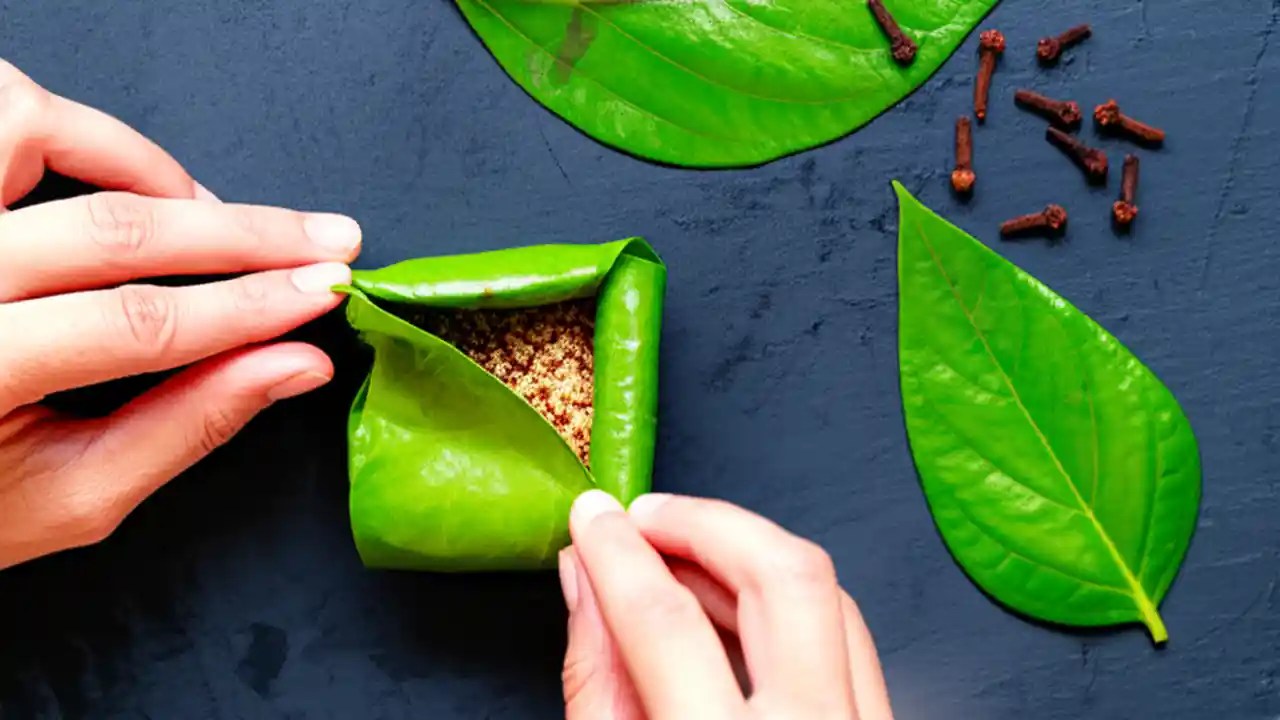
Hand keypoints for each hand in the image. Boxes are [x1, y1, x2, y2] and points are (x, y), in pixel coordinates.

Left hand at [0, 60, 359, 568]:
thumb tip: (296, 364)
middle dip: (245, 234)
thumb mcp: (72, 497)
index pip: (138, 324)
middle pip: (114, 230)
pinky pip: (0, 121)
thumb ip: (188, 425)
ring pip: (33, 129)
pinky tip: (130, 189)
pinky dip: (76, 135)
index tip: (327, 292)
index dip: (250, 306)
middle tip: (326, 240)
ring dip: (145, 168)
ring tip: (210, 215)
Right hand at [558, 490, 894, 719]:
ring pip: (826, 592)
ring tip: (679, 557)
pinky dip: (783, 601)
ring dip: (748, 554)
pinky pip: (845, 635)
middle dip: (708, 523)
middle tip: (645, 517)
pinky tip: (731, 603)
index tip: (591, 516)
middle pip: (784, 576)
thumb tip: (587, 578)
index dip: (617, 555)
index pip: (666, 623)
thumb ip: (596, 680)